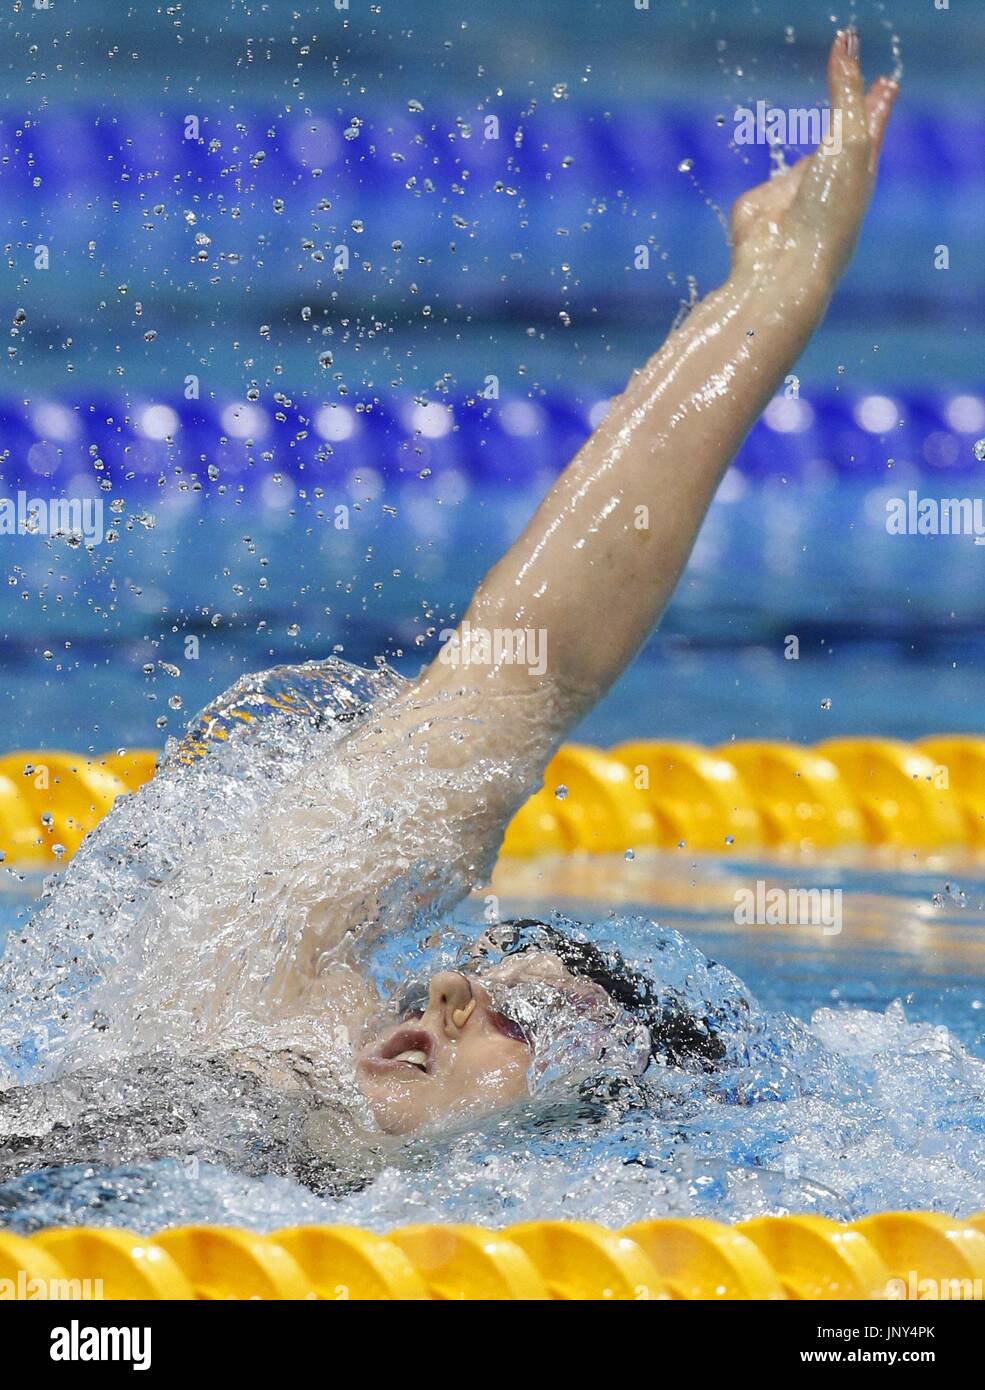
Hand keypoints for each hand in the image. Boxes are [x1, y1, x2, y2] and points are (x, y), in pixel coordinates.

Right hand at [729, 30, 897, 293]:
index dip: (877, 103)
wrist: (783, 264)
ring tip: (826, 146)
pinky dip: (765, 186)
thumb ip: (844, 91)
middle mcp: (828, 183)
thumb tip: (845, 42)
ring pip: (803, 165)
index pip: (871, 125)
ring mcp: (794, 197)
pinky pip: (763, 186)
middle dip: (853, 122)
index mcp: (858, 170)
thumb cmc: (827, 208)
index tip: (887, 84)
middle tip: (869, 97)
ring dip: (813, 158)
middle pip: (842, 141)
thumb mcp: (845, 140)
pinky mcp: (759, 206)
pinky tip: (773, 202)